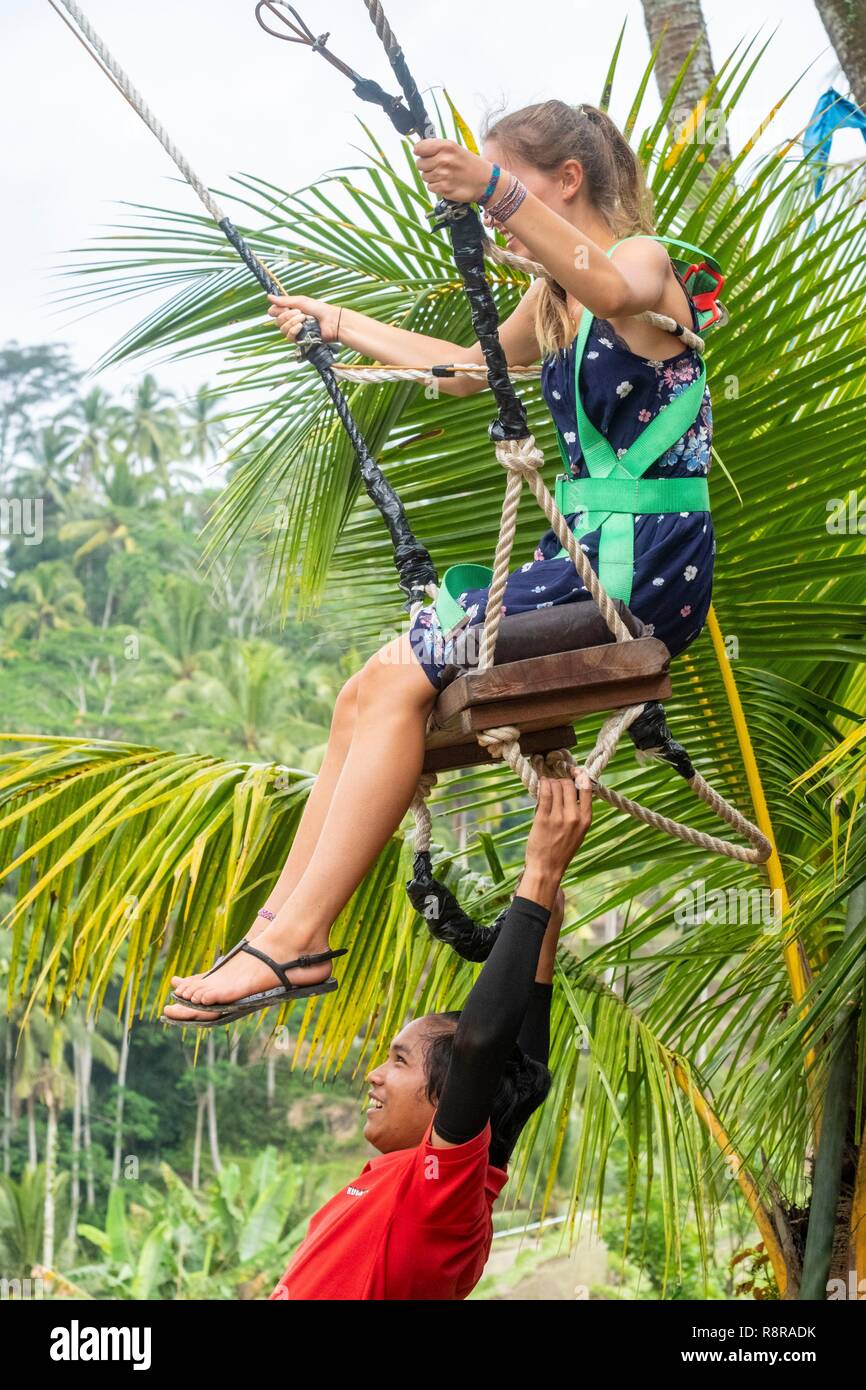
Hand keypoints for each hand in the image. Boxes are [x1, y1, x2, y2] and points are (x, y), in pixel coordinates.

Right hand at [266, 294, 340, 342]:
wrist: (331, 321)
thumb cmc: (319, 309)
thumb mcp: (300, 302)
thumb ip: (284, 301)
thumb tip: (268, 297)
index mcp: (290, 311)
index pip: (274, 313)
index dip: (275, 310)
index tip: (284, 307)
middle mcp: (291, 321)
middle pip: (277, 321)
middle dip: (287, 316)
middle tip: (299, 312)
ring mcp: (295, 331)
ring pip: (282, 329)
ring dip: (292, 322)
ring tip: (303, 318)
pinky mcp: (299, 340)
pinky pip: (289, 337)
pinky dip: (294, 330)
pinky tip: (301, 326)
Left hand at [413, 137, 496, 203]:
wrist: (485, 182)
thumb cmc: (469, 164)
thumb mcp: (455, 149)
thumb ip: (437, 147)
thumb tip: (419, 149)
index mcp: (446, 146)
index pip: (419, 148)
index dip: (420, 151)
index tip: (425, 154)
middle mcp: (444, 159)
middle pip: (419, 164)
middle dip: (427, 166)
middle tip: (439, 166)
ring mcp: (443, 175)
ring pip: (424, 176)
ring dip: (432, 177)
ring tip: (445, 175)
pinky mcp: (444, 188)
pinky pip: (430, 187)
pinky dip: (437, 187)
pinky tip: (447, 183)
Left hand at [521, 769, 592, 905]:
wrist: (547, 869)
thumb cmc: (561, 850)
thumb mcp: (578, 832)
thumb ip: (578, 813)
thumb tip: (572, 789)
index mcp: (586, 820)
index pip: (587, 789)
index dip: (580, 777)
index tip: (574, 772)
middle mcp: (574, 816)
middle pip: (568, 784)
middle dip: (561, 780)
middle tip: (555, 783)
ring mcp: (558, 817)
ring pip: (555, 786)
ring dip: (550, 782)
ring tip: (547, 785)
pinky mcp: (543, 818)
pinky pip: (544, 793)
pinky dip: (543, 784)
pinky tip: (541, 783)